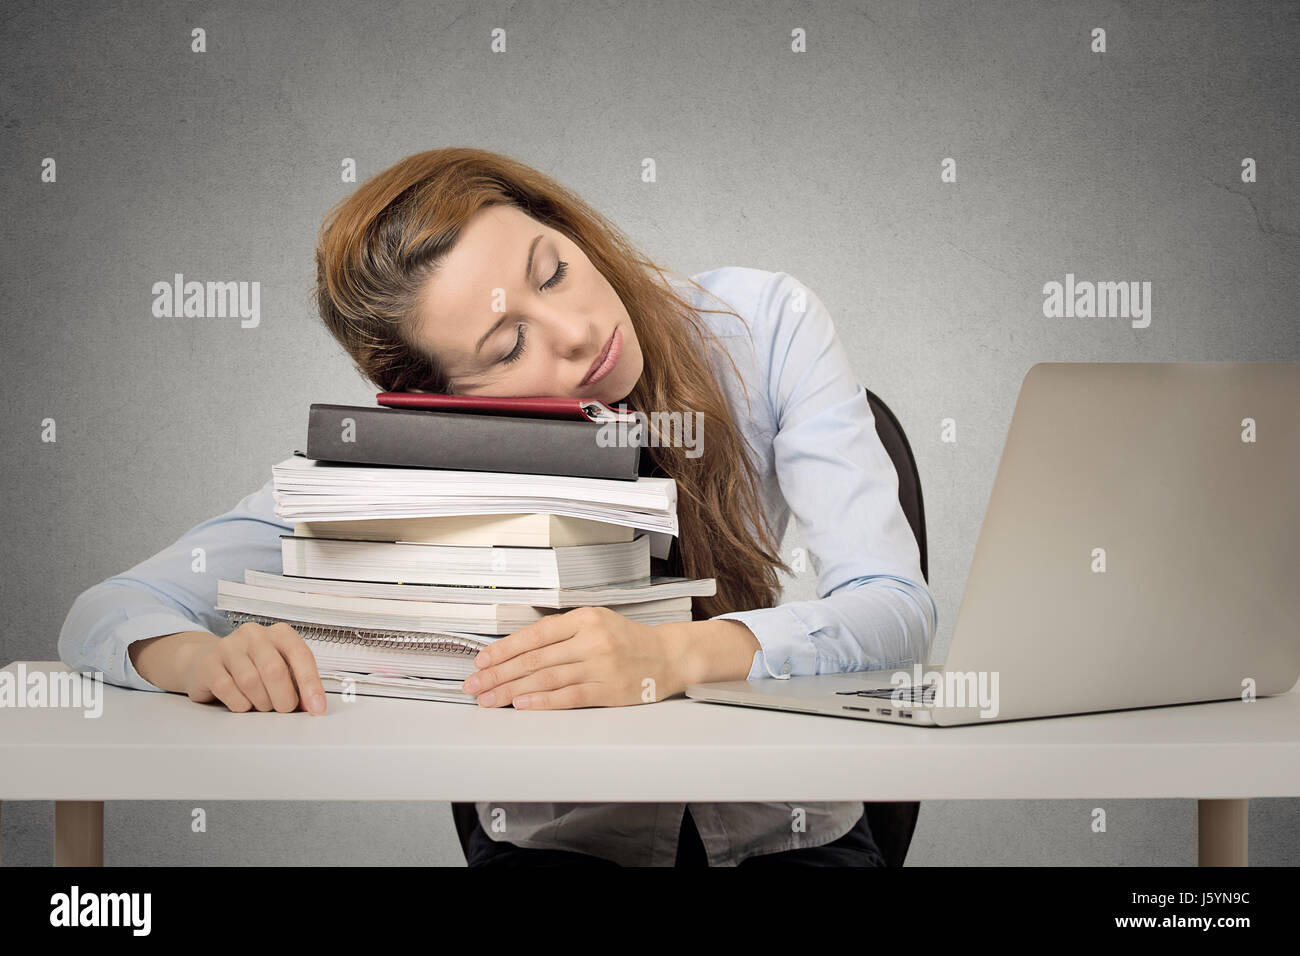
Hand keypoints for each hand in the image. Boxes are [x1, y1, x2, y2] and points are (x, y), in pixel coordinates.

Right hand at [181, 621, 327, 714]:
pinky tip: (242, 702)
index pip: (300, 655)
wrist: (205, 661)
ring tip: (261, 704)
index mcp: (279, 633)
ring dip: (260, 702)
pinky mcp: (209, 663)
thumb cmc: (251, 666)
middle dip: (283, 698)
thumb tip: (313, 705)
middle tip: (284, 709)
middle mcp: (254, 634)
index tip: (317, 708)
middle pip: (274, 670)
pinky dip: (239, 703)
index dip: (311, 684)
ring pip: (250, 681)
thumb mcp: (279, 668)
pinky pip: (227, 689)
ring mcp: (229, 646)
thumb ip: (297, 683)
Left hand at [460, 606, 686, 709]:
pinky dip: (542, 701)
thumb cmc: (628, 640)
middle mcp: (591, 640)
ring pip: (546, 678)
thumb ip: (561, 633)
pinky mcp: (609, 690)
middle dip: (498, 674)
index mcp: (584, 619)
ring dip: (512, 691)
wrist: (669, 655)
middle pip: (534, 659)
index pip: (534, 635)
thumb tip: (516, 649)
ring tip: (489, 699)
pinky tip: (521, 705)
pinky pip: (568, 696)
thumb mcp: (596, 622)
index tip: (481, 661)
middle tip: (475, 686)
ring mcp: (600, 665)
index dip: (503, 649)